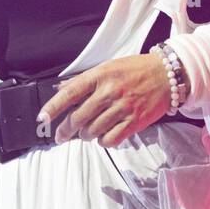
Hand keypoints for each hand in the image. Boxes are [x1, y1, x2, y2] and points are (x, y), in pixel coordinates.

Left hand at [37, 52, 181, 148]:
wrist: (167, 75)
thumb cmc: (135, 70)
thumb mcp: (108, 67)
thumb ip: (85, 80)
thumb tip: (61, 88)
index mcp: (100, 75)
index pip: (70, 93)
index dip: (53, 107)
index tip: (42, 118)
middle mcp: (110, 92)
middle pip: (78, 117)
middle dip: (65, 130)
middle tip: (60, 136)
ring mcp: (123, 108)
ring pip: (93, 131)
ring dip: (86, 135)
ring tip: (87, 132)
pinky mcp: (135, 122)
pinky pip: (110, 140)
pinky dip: (103, 141)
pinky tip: (104, 135)